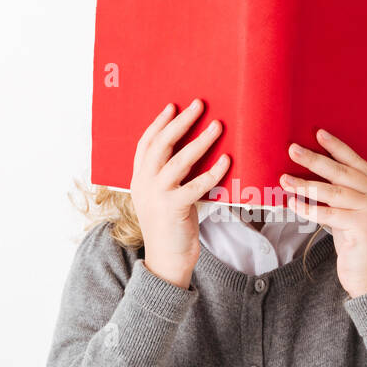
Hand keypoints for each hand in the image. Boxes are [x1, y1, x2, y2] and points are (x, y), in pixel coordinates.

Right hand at [130, 100, 229, 287]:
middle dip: (181, 122)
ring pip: (179, 160)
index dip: (159, 123)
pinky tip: (227, 160)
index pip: (146, 143)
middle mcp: (144, 184)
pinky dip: (213, 171)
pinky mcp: (174, 209)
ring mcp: (157, 196)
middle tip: (199, 105)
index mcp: (139, 179)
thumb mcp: (163, 198)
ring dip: (200, 141)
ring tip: (218, 126)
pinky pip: (196, 185)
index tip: (173, 106)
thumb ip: (170, 177)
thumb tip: (193, 151)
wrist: (166, 262)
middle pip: (161, 144)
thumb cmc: (171, 228)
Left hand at [281, 129, 366, 297]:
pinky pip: (328, 213)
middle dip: (314, 159)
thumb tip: (308, 179)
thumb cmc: (357, 242)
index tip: (318, 133)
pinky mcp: (362, 226)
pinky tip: (292, 202)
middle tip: (292, 149)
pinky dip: (308, 208)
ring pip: (332, 192)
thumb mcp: (351, 213)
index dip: (336, 147)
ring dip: (305, 184)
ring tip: (284, 178)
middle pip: (341, 172)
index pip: (355, 161)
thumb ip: (340, 195)